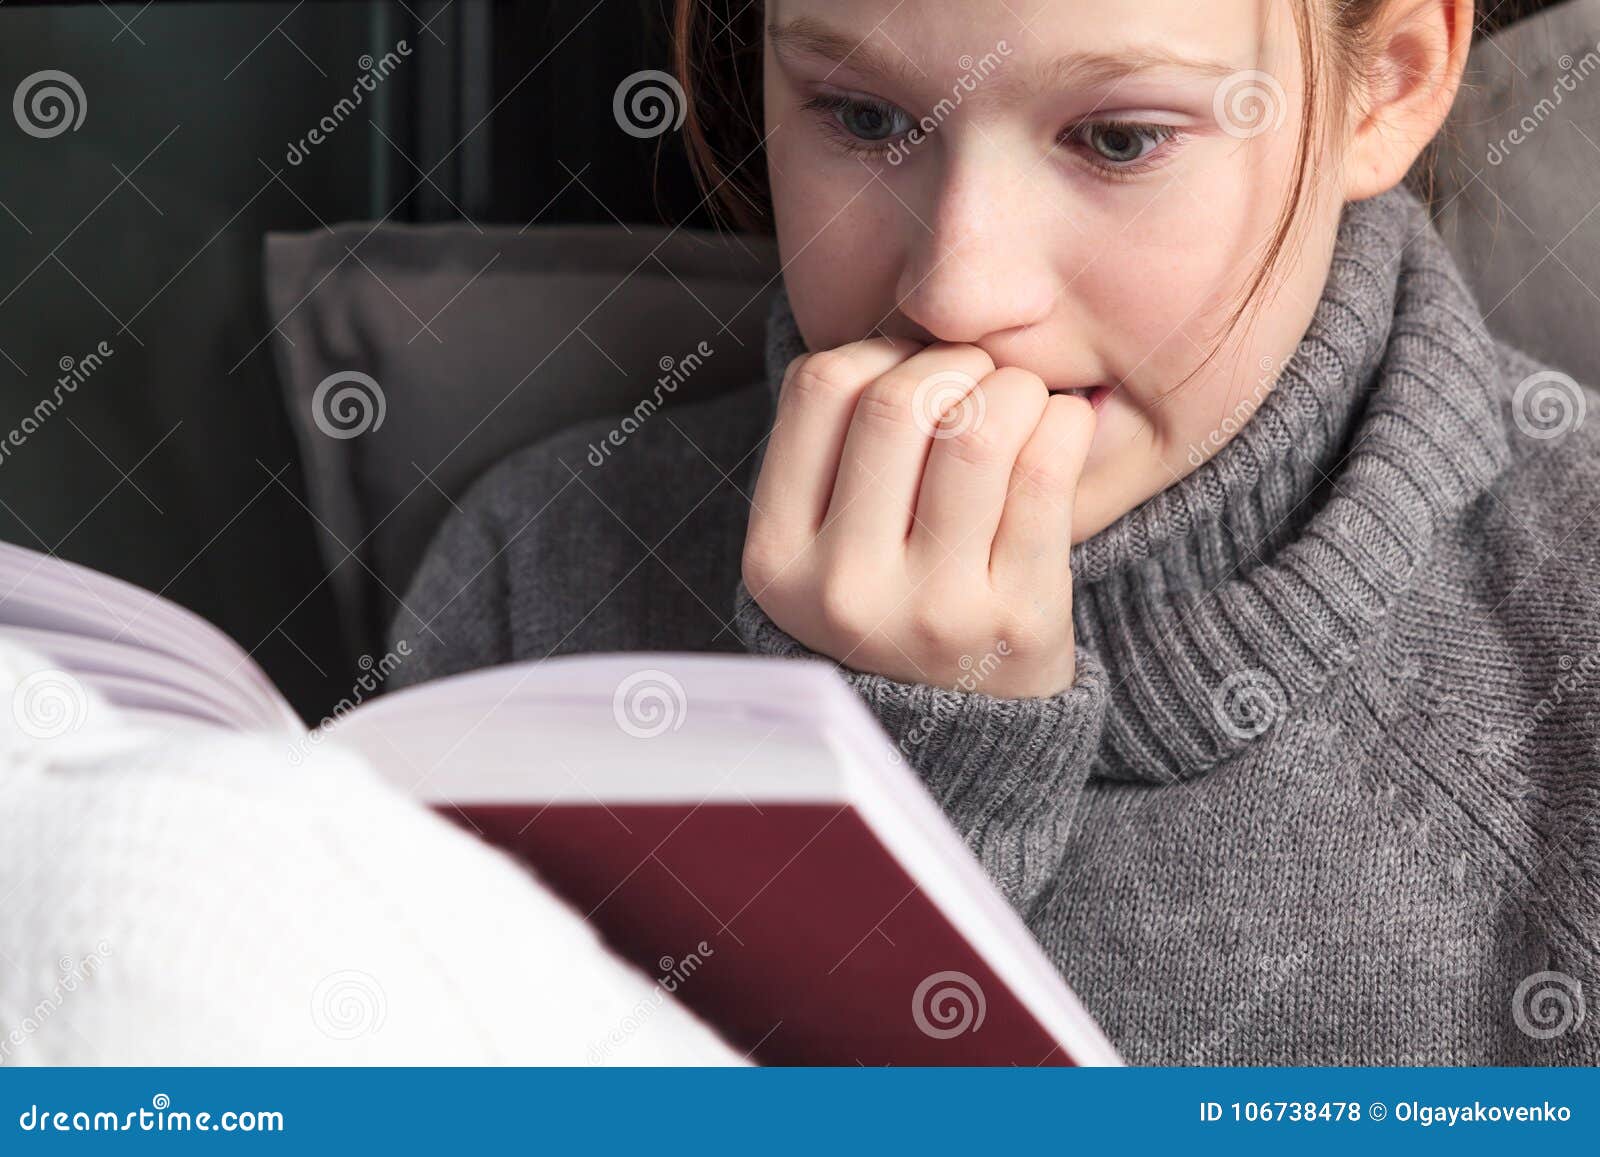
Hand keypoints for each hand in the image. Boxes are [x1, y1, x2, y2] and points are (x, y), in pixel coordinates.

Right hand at [742, 338, 1096, 697]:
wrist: (966, 730)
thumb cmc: (898, 598)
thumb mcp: (827, 542)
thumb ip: (838, 448)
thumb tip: (912, 326)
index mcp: (776, 558)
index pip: (821, 385)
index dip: (881, 350)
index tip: (914, 373)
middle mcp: (842, 591)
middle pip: (898, 400)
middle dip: (954, 362)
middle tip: (979, 379)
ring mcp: (930, 612)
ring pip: (977, 428)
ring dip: (1013, 389)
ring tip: (1020, 404)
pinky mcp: (1016, 621)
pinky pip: (1046, 472)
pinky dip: (1062, 424)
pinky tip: (1060, 430)